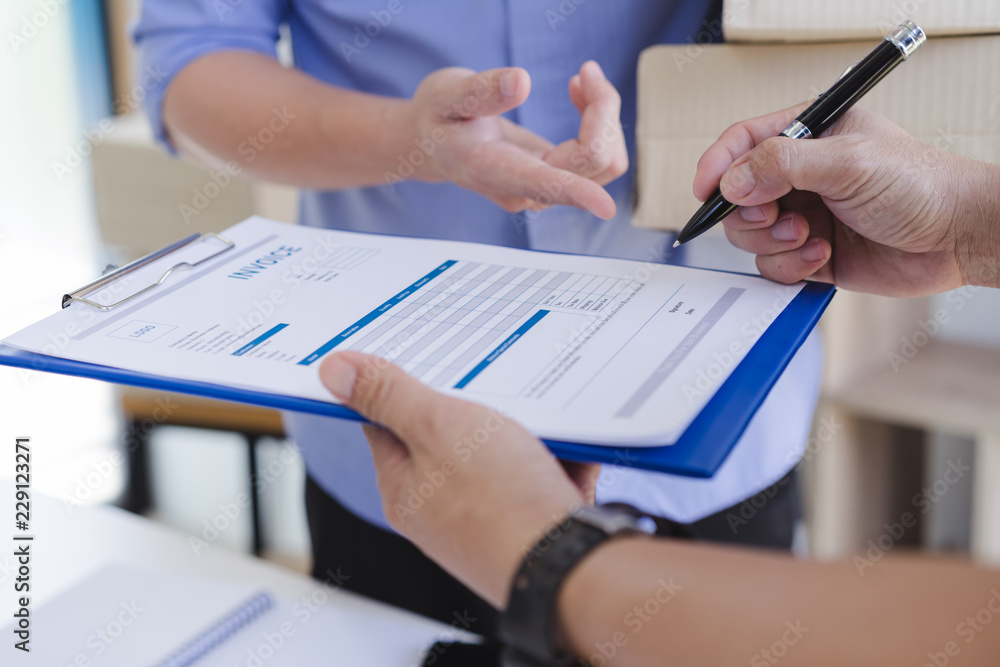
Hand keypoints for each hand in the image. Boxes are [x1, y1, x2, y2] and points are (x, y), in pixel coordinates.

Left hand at [318, 351, 585, 608]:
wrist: (571, 566)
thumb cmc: (501, 504)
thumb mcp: (436, 428)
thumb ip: (389, 396)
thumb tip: (335, 372)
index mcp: (403, 486)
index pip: (386, 422)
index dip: (401, 384)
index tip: (421, 355)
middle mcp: (438, 507)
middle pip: (447, 436)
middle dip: (478, 409)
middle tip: (497, 388)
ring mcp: (484, 518)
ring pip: (501, 454)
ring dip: (524, 434)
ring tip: (540, 426)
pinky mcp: (527, 523)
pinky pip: (538, 476)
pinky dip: (554, 461)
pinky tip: (567, 457)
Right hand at [405, 61, 626, 219]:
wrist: (435, 143)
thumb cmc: (438, 117)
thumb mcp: (446, 94)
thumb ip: (480, 91)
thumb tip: (521, 82)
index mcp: (493, 170)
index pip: (543, 184)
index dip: (576, 193)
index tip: (605, 207)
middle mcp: (525, 189)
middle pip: (591, 160)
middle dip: (602, 110)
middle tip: (585, 70)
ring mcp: (544, 189)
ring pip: (605, 162)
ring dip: (606, 116)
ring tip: (582, 79)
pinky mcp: (558, 177)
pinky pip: (600, 157)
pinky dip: (602, 123)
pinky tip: (579, 93)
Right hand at [694, 105, 999, 295]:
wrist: (956, 237)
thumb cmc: (920, 184)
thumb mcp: (847, 162)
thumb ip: (782, 166)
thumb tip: (732, 181)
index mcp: (808, 137)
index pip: (743, 142)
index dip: (718, 165)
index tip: (705, 190)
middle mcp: (801, 177)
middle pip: (738, 196)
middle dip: (751, 215)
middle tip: (777, 218)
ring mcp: (805, 215)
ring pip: (751, 236)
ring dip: (774, 243)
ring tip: (809, 238)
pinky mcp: (811, 253)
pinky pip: (774, 265)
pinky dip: (791, 266)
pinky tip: (823, 255)